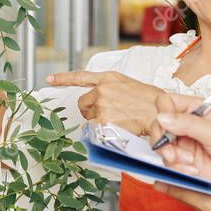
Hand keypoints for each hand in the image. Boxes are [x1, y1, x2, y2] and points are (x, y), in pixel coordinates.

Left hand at [46, 70, 165, 135]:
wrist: (160, 112)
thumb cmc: (151, 102)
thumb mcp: (129, 86)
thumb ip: (112, 90)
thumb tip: (101, 100)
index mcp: (109, 78)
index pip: (80, 77)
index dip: (63, 78)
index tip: (50, 79)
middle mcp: (102, 90)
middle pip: (83, 104)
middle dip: (90, 111)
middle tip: (108, 115)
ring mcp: (101, 105)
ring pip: (89, 119)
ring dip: (99, 123)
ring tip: (119, 121)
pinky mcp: (102, 121)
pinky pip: (94, 131)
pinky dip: (102, 133)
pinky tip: (117, 129)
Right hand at [150, 92, 210, 193]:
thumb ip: (189, 124)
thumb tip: (164, 117)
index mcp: (196, 109)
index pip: (167, 102)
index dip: (163, 112)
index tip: (168, 126)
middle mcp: (186, 124)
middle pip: (158, 124)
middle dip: (163, 139)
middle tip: (172, 150)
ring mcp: (182, 142)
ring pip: (160, 145)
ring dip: (171, 156)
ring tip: (189, 162)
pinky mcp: (181, 160)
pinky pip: (167, 161)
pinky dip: (176, 167)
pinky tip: (192, 169)